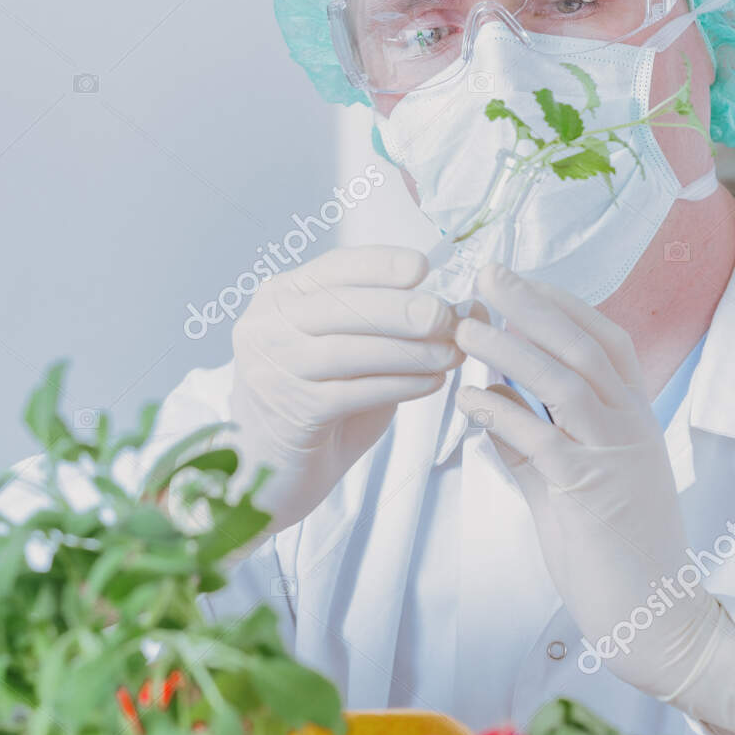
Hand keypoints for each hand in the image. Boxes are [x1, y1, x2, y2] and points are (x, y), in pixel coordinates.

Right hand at [231, 246, 462, 531]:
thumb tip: (469, 306)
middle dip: (400, 309)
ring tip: (450, 354)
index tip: (423, 266)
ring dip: (407, 350)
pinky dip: (398, 384)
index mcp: (278, 297)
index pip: (331, 268)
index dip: (379, 264)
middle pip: (339, 306)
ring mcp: (271, 370)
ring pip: (347, 350)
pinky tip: (430, 382)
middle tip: (446, 317)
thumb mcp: (353, 351)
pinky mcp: (289, 412)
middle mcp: (265, 327)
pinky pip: (352, 392)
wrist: (269, 470)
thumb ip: (393, 326)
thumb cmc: (317, 402)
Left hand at [452, 264, 734, 734]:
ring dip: (511, 350)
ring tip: (464, 327)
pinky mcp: (591, 492)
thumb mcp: (566, 482)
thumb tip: (489, 400)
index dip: (561, 304)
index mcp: (633, 418)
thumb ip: (531, 440)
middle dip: (533, 305)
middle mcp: (632, 427)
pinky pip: (542, 440)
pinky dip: (503, 414)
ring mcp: (615, 457)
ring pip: (565, 383)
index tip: (518, 278)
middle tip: (486, 273)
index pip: (605, 339)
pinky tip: (467, 400)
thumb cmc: (610, 547)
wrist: (651, 612)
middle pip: (584, 345)